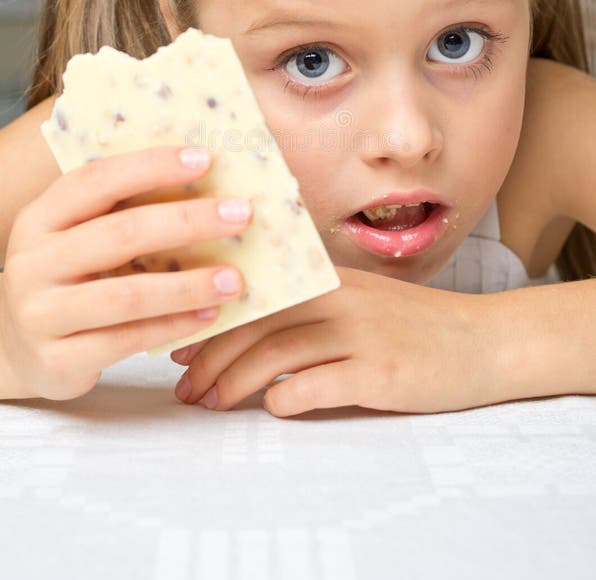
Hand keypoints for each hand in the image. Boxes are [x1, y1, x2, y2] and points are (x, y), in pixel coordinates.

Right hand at [0, 145, 251, 400]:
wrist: (17, 349)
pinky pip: (126, 340)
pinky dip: (173, 326)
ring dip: (188, 286)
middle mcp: (34, 263)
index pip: (96, 181)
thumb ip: (120, 212)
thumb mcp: (75, 238)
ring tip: (234, 279)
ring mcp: (41, 314)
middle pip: (119, 234)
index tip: (205, 159)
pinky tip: (209, 316)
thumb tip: (204, 179)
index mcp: (40, 218)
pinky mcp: (58, 360)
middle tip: (240, 214)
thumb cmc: (67, 279)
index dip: (150, 167)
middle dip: (187, 221)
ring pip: (126, 295)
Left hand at [171, 266, 492, 415]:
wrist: (485, 341)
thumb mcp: (362, 298)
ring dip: (235, 384)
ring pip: (277, 355)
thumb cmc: (416, 324)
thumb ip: (312, 306)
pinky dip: (286, 400)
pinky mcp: (381, 370)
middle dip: (211, 359)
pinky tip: (273, 410)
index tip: (179, 347)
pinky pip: (317, 385)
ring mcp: (362, 333)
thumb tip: (250, 334)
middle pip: (257, 325)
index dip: (211, 322)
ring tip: (212, 405)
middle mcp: (341, 298)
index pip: (256, 295)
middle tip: (186, 388)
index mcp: (331, 278)